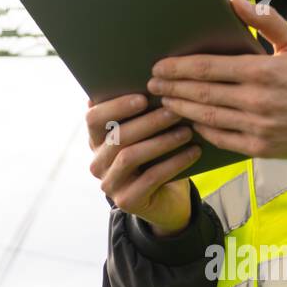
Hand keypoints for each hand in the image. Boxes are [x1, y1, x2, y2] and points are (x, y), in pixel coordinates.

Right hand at [85, 92, 199, 231]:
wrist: (167, 201)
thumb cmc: (156, 158)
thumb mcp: (146, 135)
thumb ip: (141, 115)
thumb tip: (158, 84)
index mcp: (96, 140)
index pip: (93, 118)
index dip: (115, 106)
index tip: (143, 97)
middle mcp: (97, 162)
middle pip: (116, 137)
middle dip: (148, 122)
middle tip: (175, 111)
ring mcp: (109, 184)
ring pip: (130, 156)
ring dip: (161, 141)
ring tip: (187, 131)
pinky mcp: (126, 201)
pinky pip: (150, 178)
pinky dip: (173, 163)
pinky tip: (193, 152)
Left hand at [146, 0, 286, 160]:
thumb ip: (265, 20)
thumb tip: (234, 0)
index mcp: (262, 71)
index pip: (208, 68)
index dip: (178, 67)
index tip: (159, 65)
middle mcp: (256, 100)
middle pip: (201, 93)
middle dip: (171, 87)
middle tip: (151, 82)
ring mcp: (258, 126)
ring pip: (207, 117)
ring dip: (180, 108)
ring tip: (162, 101)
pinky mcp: (261, 148)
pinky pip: (222, 138)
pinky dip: (202, 130)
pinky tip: (190, 122)